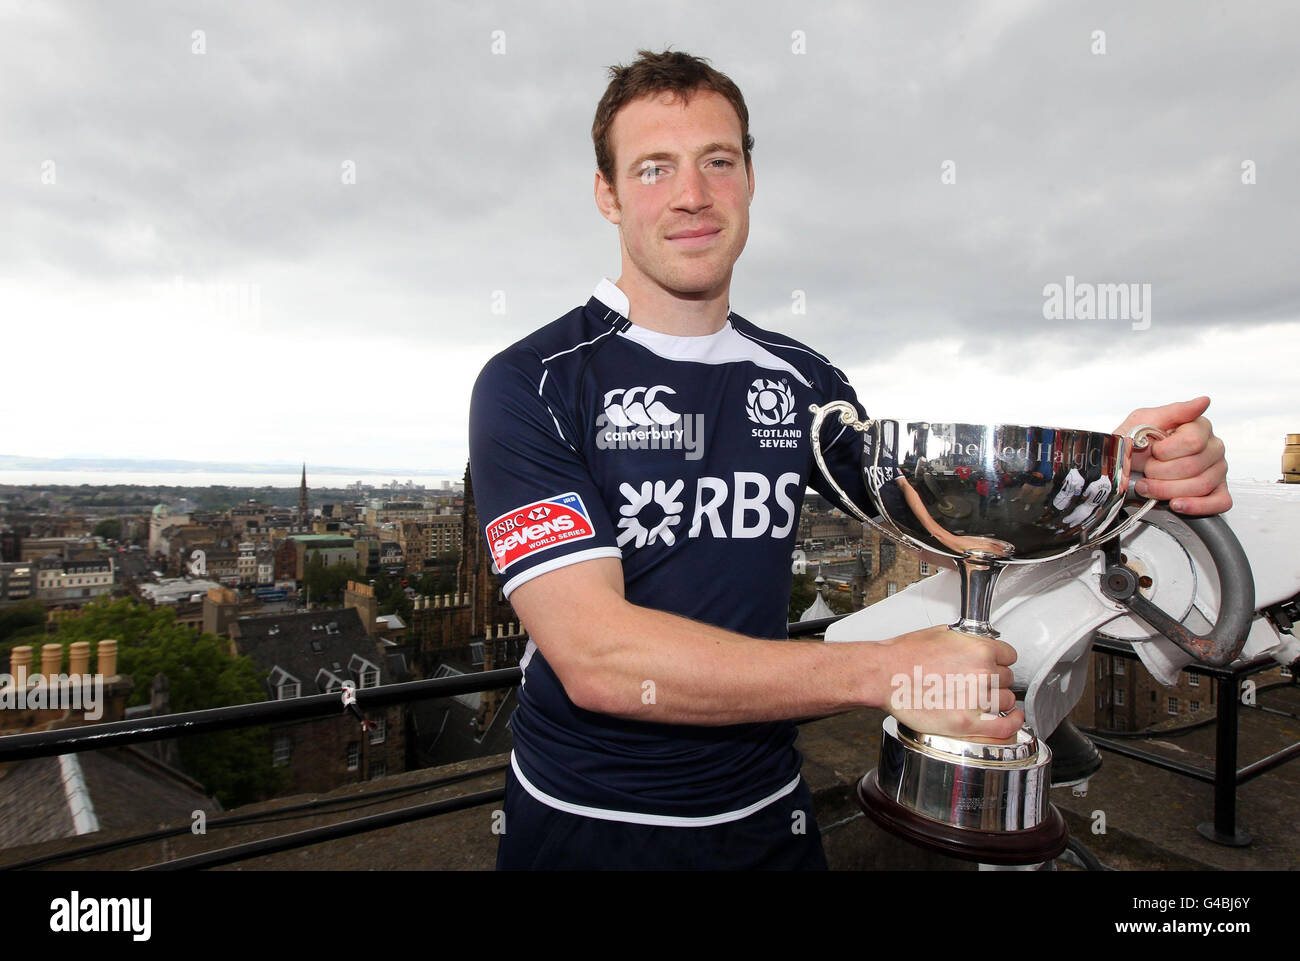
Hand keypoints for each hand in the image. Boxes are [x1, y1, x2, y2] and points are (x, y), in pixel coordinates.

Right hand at [871, 625, 1022, 740]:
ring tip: (977, 698)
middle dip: (994, 679)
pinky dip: (1013, 723)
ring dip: (996, 699)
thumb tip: (979, 642)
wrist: (885, 675)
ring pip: (1005, 700)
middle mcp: (982, 673)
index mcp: (980, 649)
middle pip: (1007, 678)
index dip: (1000, 660)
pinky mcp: (968, 723)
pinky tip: (1013, 719)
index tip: (994, 665)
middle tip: (976, 681)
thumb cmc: (905, 655)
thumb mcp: (942, 633)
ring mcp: (977, 699)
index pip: (1009, 655)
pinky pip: (1005, 726)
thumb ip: (968, 639)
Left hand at [1114, 396, 1229, 514]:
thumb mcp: (1144, 420)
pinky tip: (1176, 503)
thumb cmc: (1134, 443)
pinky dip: (1196, 506)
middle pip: (1194, 466)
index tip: (1152, 451)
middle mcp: (1213, 448)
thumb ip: (1175, 411)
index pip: (1193, 442)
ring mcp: (1218, 470)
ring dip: (1167, 490)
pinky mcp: (1217, 492)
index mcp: (1199, 427)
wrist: (1123, 467)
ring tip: (1150, 486)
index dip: (1165, 451)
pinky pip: (1220, 502)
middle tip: (1147, 470)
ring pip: (1202, 485)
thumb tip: (1204, 401)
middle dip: (1160, 473)